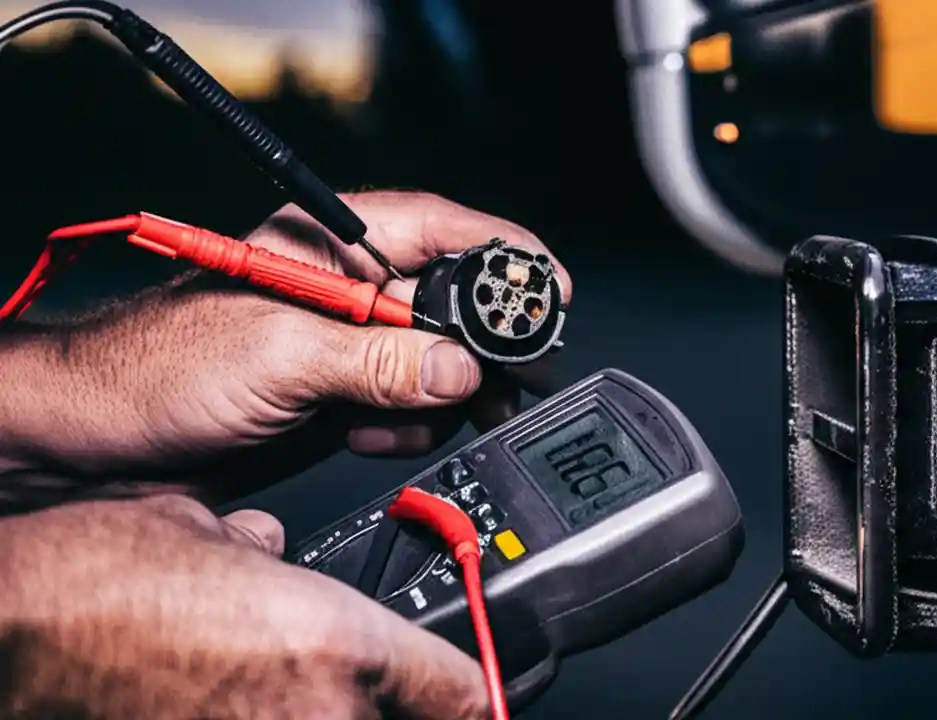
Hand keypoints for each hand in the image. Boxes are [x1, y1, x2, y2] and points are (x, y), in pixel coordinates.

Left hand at [0, 192, 571, 498]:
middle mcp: (347, 286)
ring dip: (434, 398)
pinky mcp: (340, 390)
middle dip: (478, 348)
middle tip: (504, 382)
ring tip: (387, 418)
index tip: (552, 294)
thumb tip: (460, 368)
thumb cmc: (156, 370)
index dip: (507, 257)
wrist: (100, 440)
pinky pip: (408, 402)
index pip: (444, 230)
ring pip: (439, 360)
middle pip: (455, 301)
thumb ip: (378, 358)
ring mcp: (346, 340)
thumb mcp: (279, 355)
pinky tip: (363, 432)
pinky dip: (405, 424)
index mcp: (334, 245)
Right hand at [0, 494, 486, 718]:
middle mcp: (324, 714)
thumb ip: (270, 553)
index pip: (466, 697)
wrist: (14, 624)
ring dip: (336, 714)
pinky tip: (236, 705)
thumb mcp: (211, 534)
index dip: (475, 695)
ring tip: (284, 688)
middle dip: (398, 704)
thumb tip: (273, 552)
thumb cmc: (99, 578)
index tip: (476, 696)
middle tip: (365, 684)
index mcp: (340, 643)